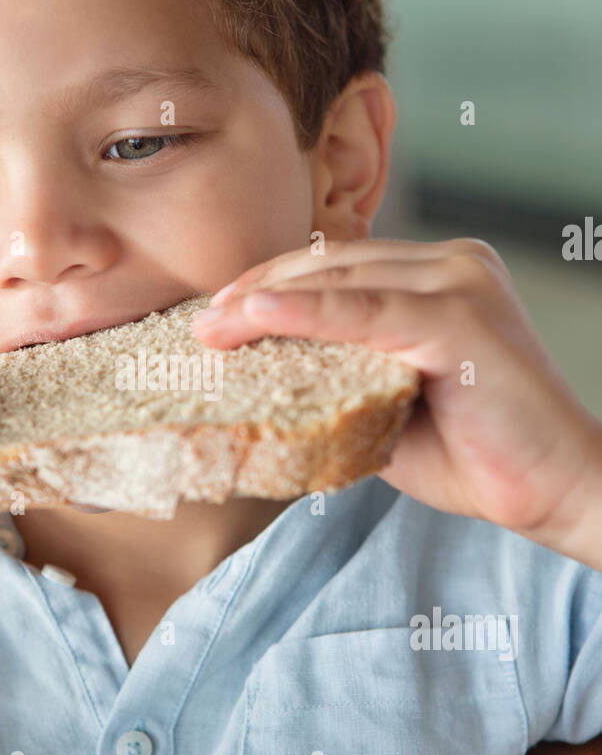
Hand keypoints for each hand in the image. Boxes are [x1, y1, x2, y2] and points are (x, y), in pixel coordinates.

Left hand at [192, 237, 601, 558]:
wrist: (557, 490)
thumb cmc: (479, 455)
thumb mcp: (389, 405)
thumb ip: (342, 375)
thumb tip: (264, 377)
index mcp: (439, 276)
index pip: (337, 269)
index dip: (271, 287)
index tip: (216, 314)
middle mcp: (451, 265)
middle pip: (330, 265)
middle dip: (255, 290)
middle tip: (198, 322)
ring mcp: (459, 283)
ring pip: (339, 281)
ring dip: (262, 302)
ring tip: (208, 327)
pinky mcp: (459, 317)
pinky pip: (362, 312)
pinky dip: (302, 314)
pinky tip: (251, 317)